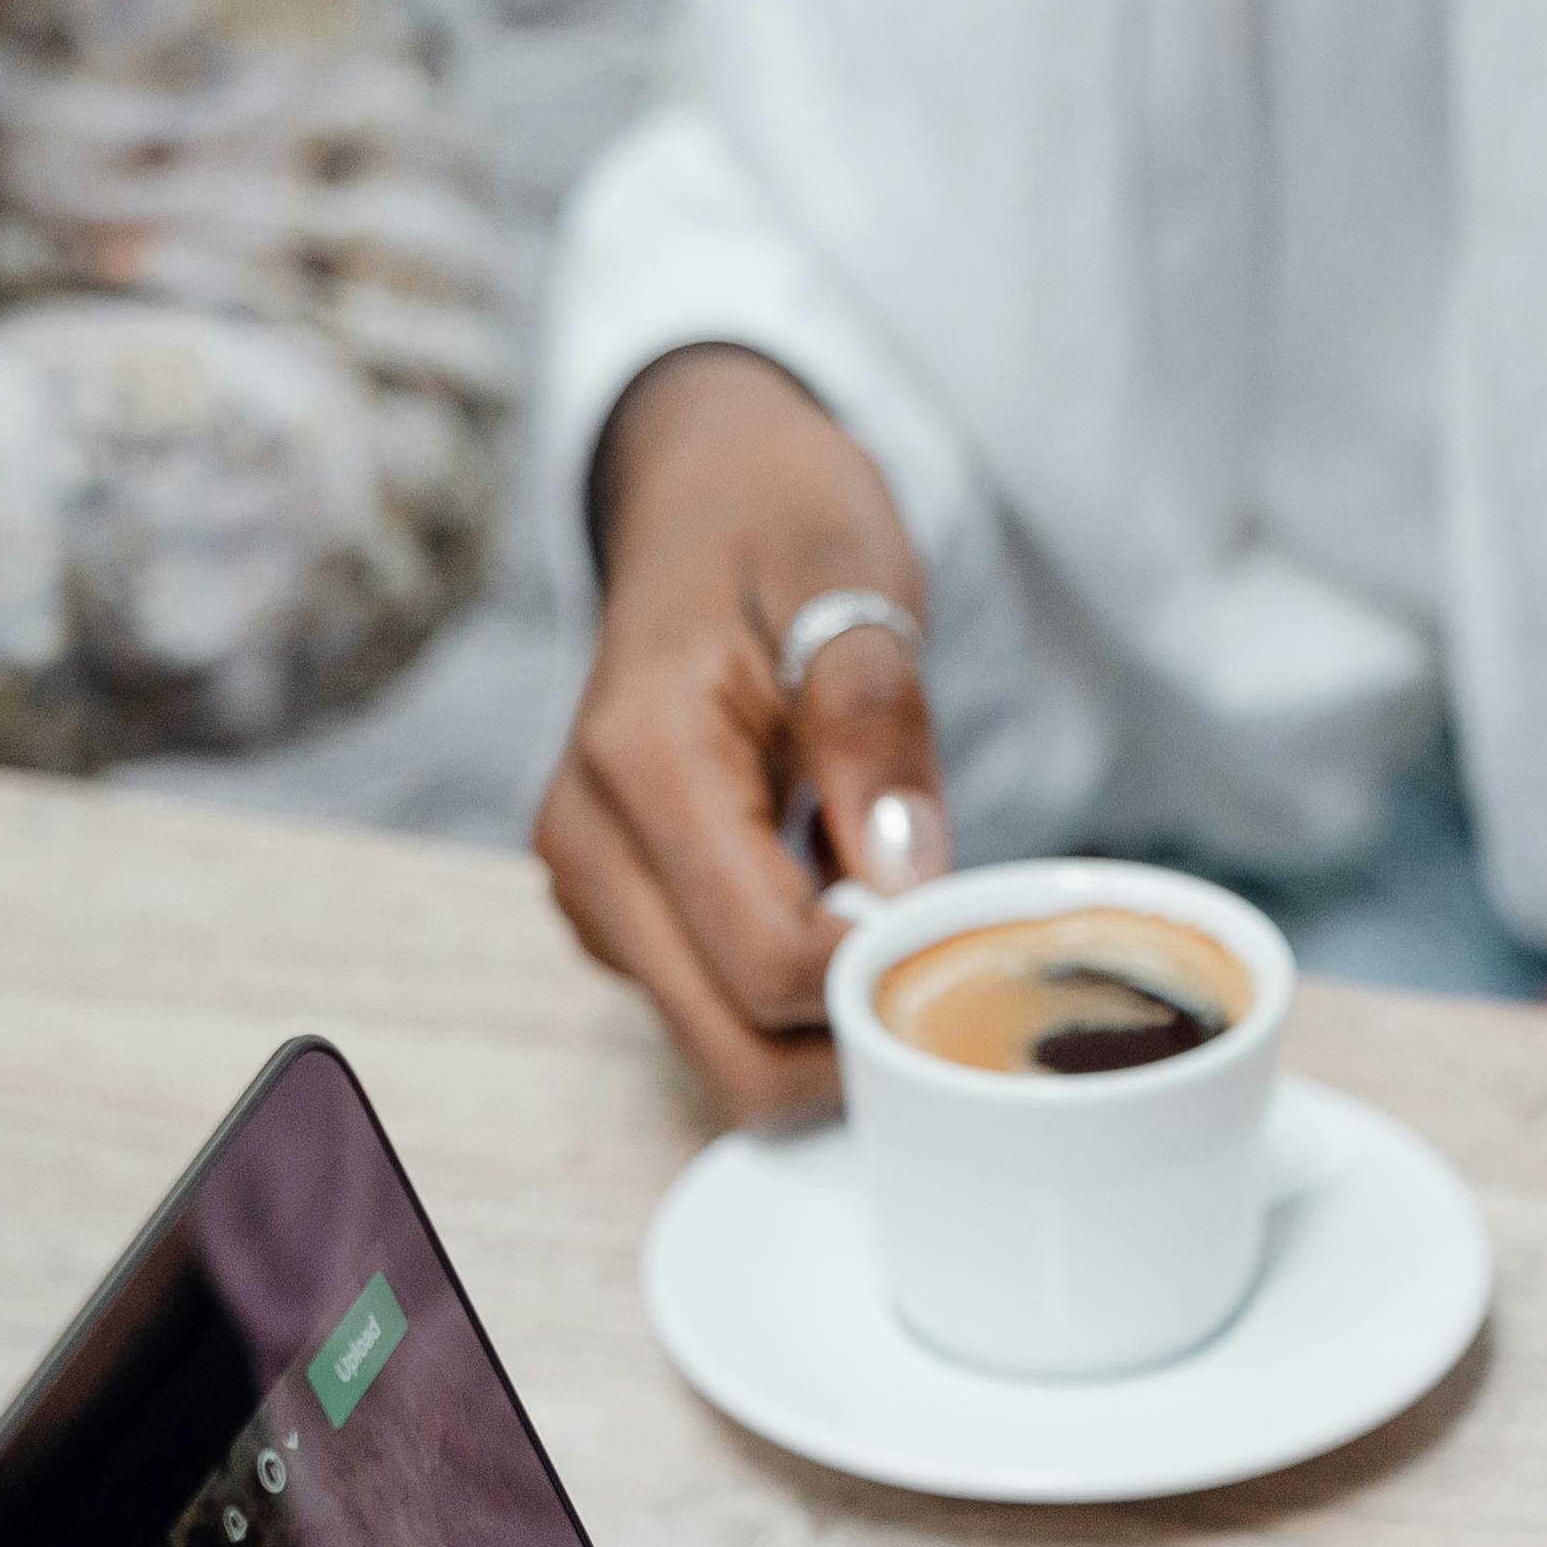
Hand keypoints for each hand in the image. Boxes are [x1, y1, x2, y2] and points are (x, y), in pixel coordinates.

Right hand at [536, 344, 950, 1118]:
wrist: (699, 494)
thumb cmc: (779, 524)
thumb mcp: (850, 579)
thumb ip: (874, 726)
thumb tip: (901, 885)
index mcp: (641, 761)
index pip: (767, 959)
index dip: (878, 973)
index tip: (956, 913)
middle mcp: (590, 846)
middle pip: (736, 1049)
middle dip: (855, 1033)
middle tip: (945, 951)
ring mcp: (592, 892)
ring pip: (727, 1052)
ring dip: (829, 1022)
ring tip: (893, 910)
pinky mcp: (615, 916)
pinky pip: (719, 1014)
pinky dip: (798, 1000)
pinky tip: (841, 905)